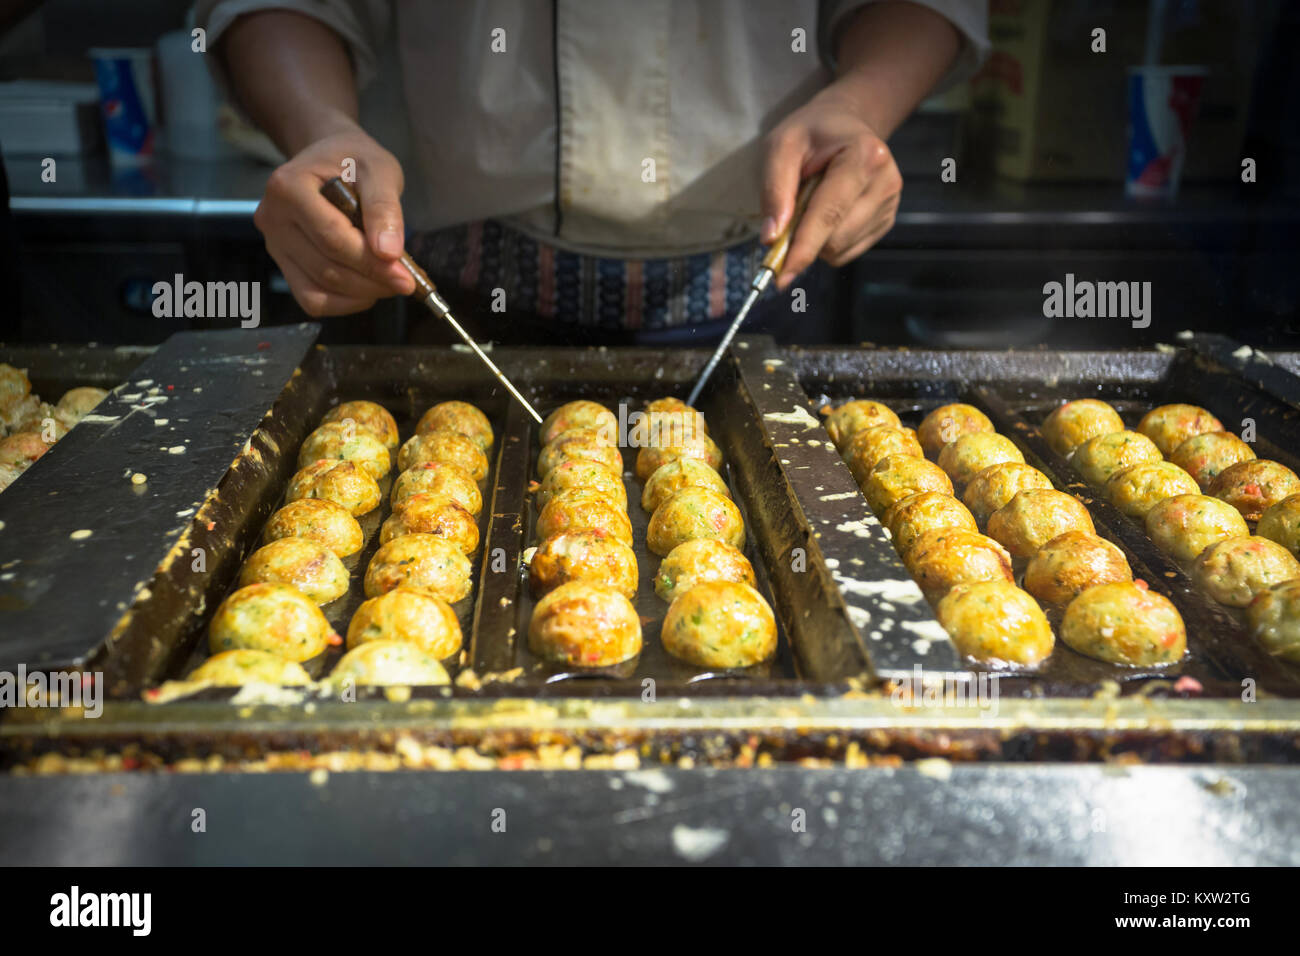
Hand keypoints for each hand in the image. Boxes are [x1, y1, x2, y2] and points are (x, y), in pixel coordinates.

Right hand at [254, 123, 415, 315]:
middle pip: (326, 268)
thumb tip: (388, 253)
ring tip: (390, 281)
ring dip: (361, 294)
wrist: (331, 157)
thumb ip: (384, 208)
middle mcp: (273, 217)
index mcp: (288, 187)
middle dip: (372, 281)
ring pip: (319, 289)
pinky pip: (311, 298)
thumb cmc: (354, 161)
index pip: (332, 238)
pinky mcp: (283, 263)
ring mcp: (274, 244)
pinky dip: (344, 303)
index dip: (371, 263)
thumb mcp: (379, 171)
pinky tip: (368, 289)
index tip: (407, 277)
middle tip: (406, 283)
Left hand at [761, 86, 902, 289]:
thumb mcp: (781, 146)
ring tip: (813, 204)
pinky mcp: (886, 220)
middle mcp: (886, 181)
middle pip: (836, 238)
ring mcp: (890, 203)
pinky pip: (848, 251)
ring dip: (816, 241)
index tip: (781, 276)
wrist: (844, 124)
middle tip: (787, 217)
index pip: (829, 214)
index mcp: (864, 155)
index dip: (803, 248)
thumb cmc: (810, 133)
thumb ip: (774, 190)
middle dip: (804, 240)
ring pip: (841, 250)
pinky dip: (828, 242)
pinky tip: (827, 214)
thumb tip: (771, 238)